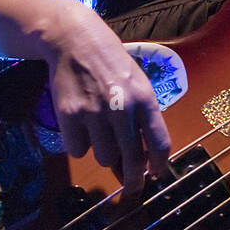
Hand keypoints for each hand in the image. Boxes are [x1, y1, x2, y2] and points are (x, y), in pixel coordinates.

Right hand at [44, 5, 171, 196]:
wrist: (75, 41)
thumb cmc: (111, 63)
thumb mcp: (137, 82)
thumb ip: (142, 115)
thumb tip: (144, 155)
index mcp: (145, 98)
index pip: (160, 142)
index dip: (159, 164)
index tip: (156, 175)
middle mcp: (122, 108)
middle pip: (132, 159)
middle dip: (134, 180)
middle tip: (133, 188)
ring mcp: (94, 113)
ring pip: (104, 158)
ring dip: (104, 154)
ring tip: (101, 134)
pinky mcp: (70, 116)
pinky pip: (78, 150)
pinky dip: (79, 145)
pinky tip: (80, 127)